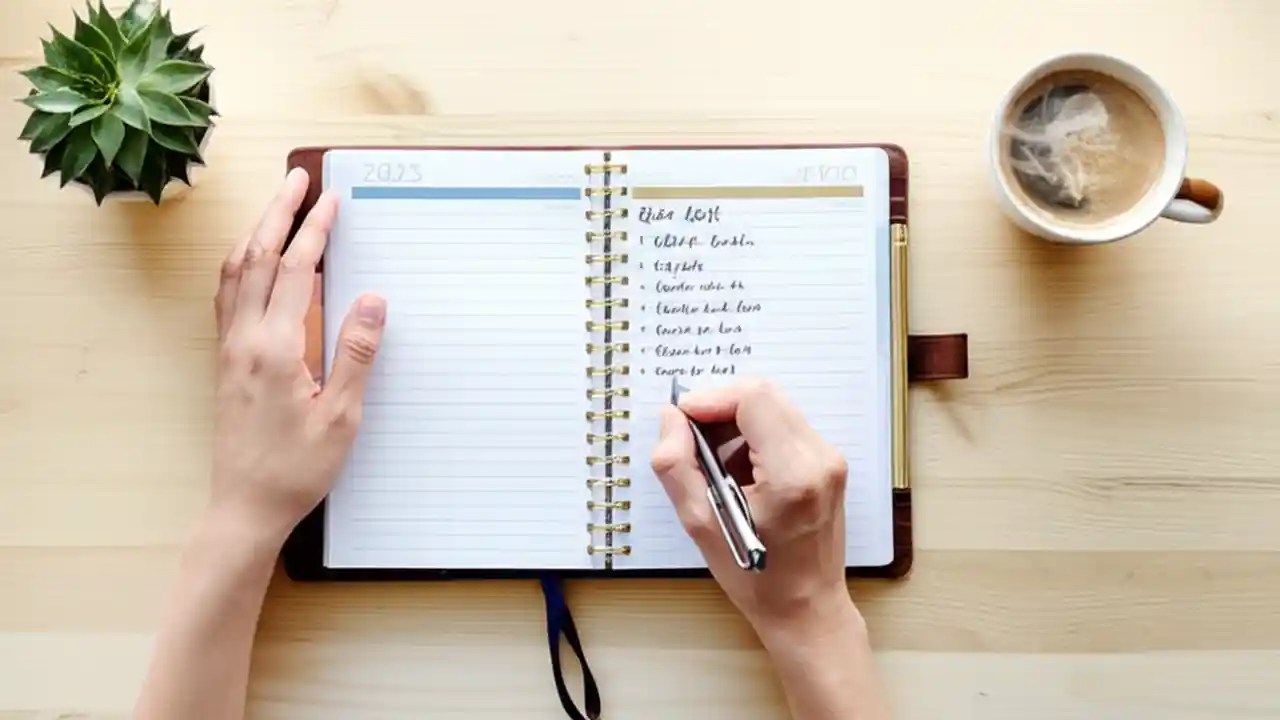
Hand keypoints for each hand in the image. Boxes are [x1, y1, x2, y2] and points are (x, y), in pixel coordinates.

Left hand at [211, 168, 386, 544]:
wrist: (245, 506)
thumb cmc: (296, 469)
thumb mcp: (342, 416)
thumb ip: (356, 354)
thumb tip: (374, 301)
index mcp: (276, 348)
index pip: (295, 271)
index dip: (314, 231)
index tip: (330, 200)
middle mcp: (244, 340)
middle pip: (256, 258)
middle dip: (278, 213)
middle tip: (296, 179)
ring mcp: (229, 349)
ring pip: (235, 272)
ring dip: (255, 233)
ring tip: (276, 207)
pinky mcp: (225, 362)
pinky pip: (227, 296)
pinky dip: (240, 265)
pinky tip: (250, 262)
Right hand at [651, 378, 853, 642]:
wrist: (807, 609)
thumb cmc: (756, 578)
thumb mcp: (701, 525)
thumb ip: (677, 465)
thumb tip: (671, 419)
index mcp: (791, 474)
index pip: (752, 399)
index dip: (710, 399)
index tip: (682, 419)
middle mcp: (819, 458)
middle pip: (764, 395)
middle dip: (721, 407)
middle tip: (691, 437)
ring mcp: (830, 459)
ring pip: (775, 407)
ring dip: (737, 422)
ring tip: (714, 462)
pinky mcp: (829, 464)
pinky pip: (786, 426)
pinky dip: (755, 435)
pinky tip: (738, 470)